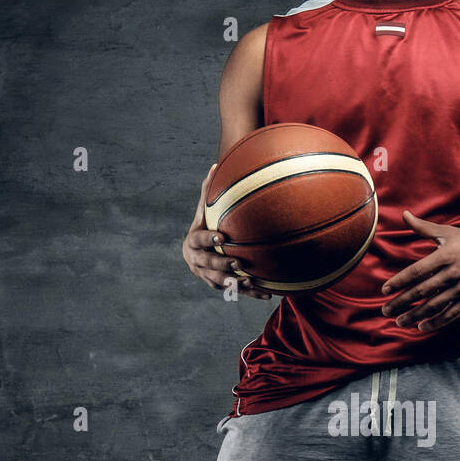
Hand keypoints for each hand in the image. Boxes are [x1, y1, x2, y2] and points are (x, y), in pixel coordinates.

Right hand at [181, 164, 272, 299]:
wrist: (197, 252)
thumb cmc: (205, 225)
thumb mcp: (204, 210)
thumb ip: (208, 191)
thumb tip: (216, 165)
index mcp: (192, 243)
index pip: (199, 240)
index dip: (208, 239)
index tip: (221, 236)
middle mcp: (197, 262)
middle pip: (209, 264)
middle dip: (223, 264)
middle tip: (238, 262)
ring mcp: (207, 276)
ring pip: (221, 282)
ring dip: (235, 282)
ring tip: (249, 280)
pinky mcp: (220, 286)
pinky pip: (236, 292)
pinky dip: (251, 294)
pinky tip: (266, 295)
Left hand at [380, 210, 459, 331]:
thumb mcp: (448, 232)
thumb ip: (423, 227)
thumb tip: (404, 214)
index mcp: (445, 256)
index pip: (417, 271)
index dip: (400, 281)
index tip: (385, 289)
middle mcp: (452, 273)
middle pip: (423, 291)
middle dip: (402, 302)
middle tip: (386, 310)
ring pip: (435, 305)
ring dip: (415, 315)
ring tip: (400, 321)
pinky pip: (451, 313)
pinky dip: (436, 321)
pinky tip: (422, 327)